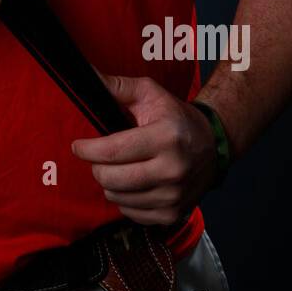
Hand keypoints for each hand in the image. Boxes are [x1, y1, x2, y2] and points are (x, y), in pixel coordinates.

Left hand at [70, 73, 219, 225]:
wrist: (213, 145)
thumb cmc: (176, 117)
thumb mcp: (150, 93)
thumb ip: (117, 87)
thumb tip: (86, 76)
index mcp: (166, 137)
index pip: (113, 151)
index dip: (88, 150)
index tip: (77, 146)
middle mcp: (172, 169)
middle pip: (112, 179)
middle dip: (96, 167)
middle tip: (99, 157)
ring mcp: (174, 196)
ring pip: (118, 198)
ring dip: (109, 184)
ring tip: (118, 168)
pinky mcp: (173, 214)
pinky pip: (131, 213)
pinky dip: (124, 200)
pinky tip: (132, 184)